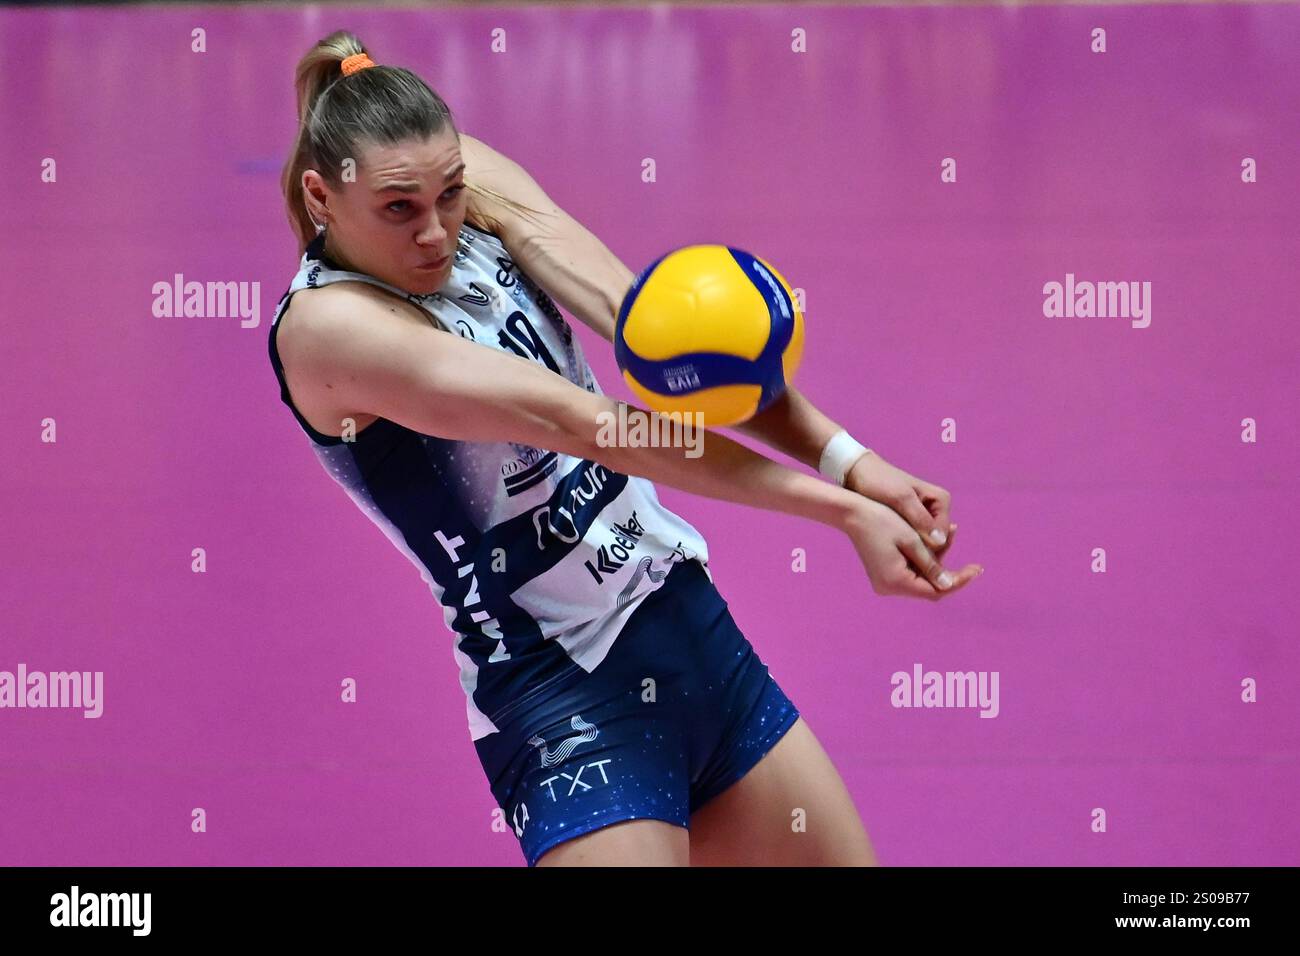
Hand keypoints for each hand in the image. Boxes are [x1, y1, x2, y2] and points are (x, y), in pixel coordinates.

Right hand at [843, 498, 981, 599]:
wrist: (852, 511)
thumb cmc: (882, 520)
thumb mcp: (912, 539)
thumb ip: (931, 564)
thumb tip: (949, 584)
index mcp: (895, 581)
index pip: (935, 590)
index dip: (958, 581)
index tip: (977, 569)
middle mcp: (889, 587)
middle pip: (928, 586)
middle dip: (948, 569)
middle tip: (969, 554)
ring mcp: (885, 582)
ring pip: (921, 578)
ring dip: (937, 560)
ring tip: (953, 531)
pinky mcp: (883, 574)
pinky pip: (910, 571)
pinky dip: (924, 558)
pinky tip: (933, 539)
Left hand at [845, 452, 957, 557]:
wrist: (858, 472)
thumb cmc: (878, 481)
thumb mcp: (900, 498)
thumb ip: (920, 519)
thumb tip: (940, 541)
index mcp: (941, 500)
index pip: (943, 536)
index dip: (928, 550)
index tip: (908, 556)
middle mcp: (937, 509)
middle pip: (936, 541)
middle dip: (920, 551)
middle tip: (899, 557)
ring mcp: (924, 516)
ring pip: (924, 543)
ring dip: (912, 550)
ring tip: (893, 553)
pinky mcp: (911, 521)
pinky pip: (913, 539)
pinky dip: (904, 545)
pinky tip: (891, 549)